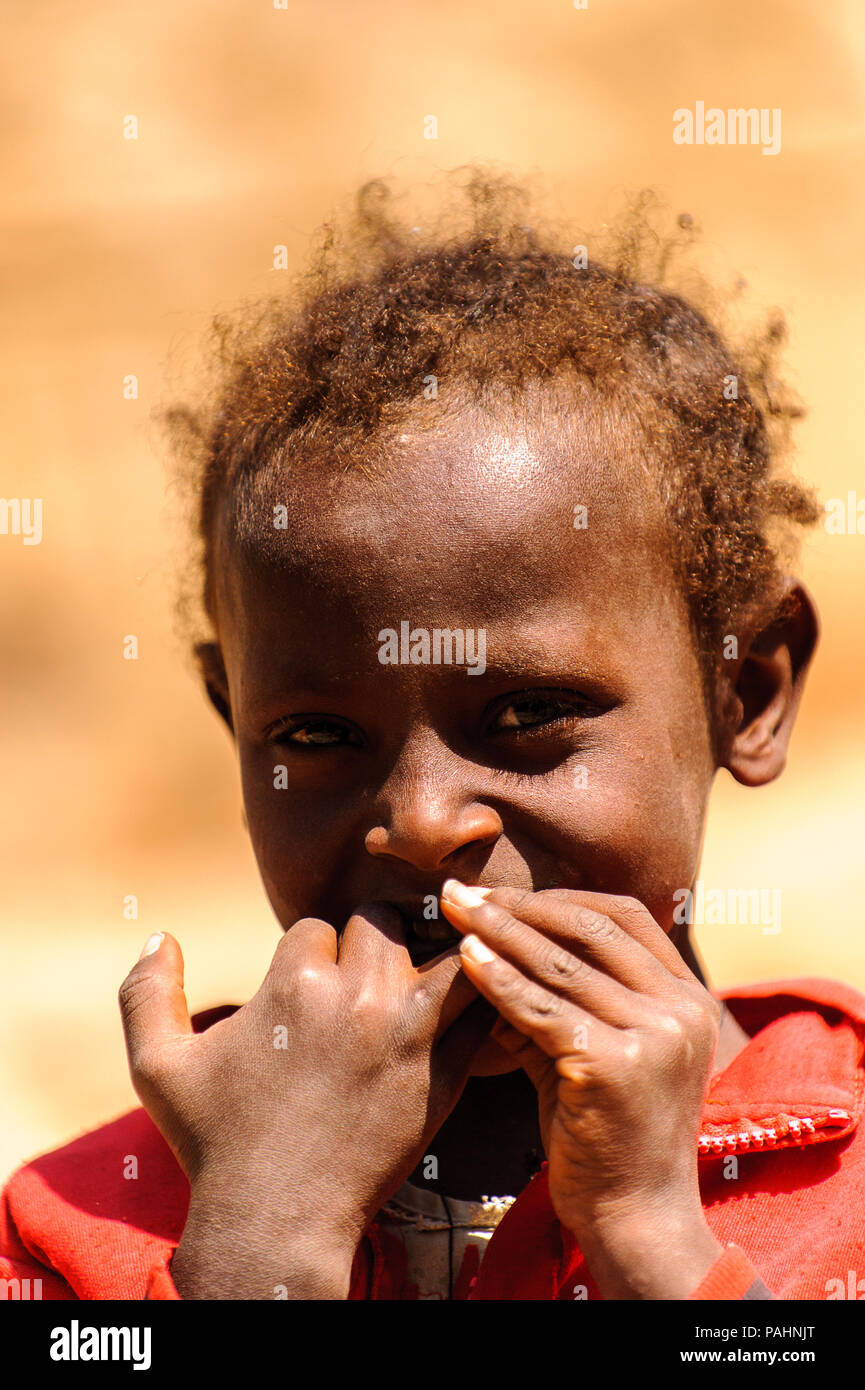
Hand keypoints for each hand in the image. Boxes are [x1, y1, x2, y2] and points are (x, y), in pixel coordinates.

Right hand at [118, 907, 490, 1296]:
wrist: (275, 1224)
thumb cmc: (214, 1145)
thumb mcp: (157, 1067)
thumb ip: (146, 993)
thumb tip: (158, 934)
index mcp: (292, 984)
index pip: (316, 925)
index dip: (310, 950)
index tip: (307, 983)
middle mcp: (355, 997)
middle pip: (380, 921)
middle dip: (368, 939)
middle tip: (363, 974)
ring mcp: (407, 1032)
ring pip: (445, 947)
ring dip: (431, 954)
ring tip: (418, 976)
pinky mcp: (445, 1070)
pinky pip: (482, 1006)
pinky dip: (477, 996)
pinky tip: (464, 1005)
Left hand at [439, 883, 724, 1298]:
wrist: (634, 1219)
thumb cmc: (606, 1137)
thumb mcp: (591, 1052)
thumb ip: (556, 1002)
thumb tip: (488, 951)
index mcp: (689, 998)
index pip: (625, 917)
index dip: (560, 898)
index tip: (504, 894)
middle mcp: (682, 1010)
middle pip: (591, 929)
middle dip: (520, 905)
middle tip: (464, 892)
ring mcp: (654, 1036)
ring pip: (561, 964)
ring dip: (500, 931)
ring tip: (455, 911)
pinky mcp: (615, 1065)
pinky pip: (542, 1008)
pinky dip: (498, 979)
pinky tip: (465, 959)